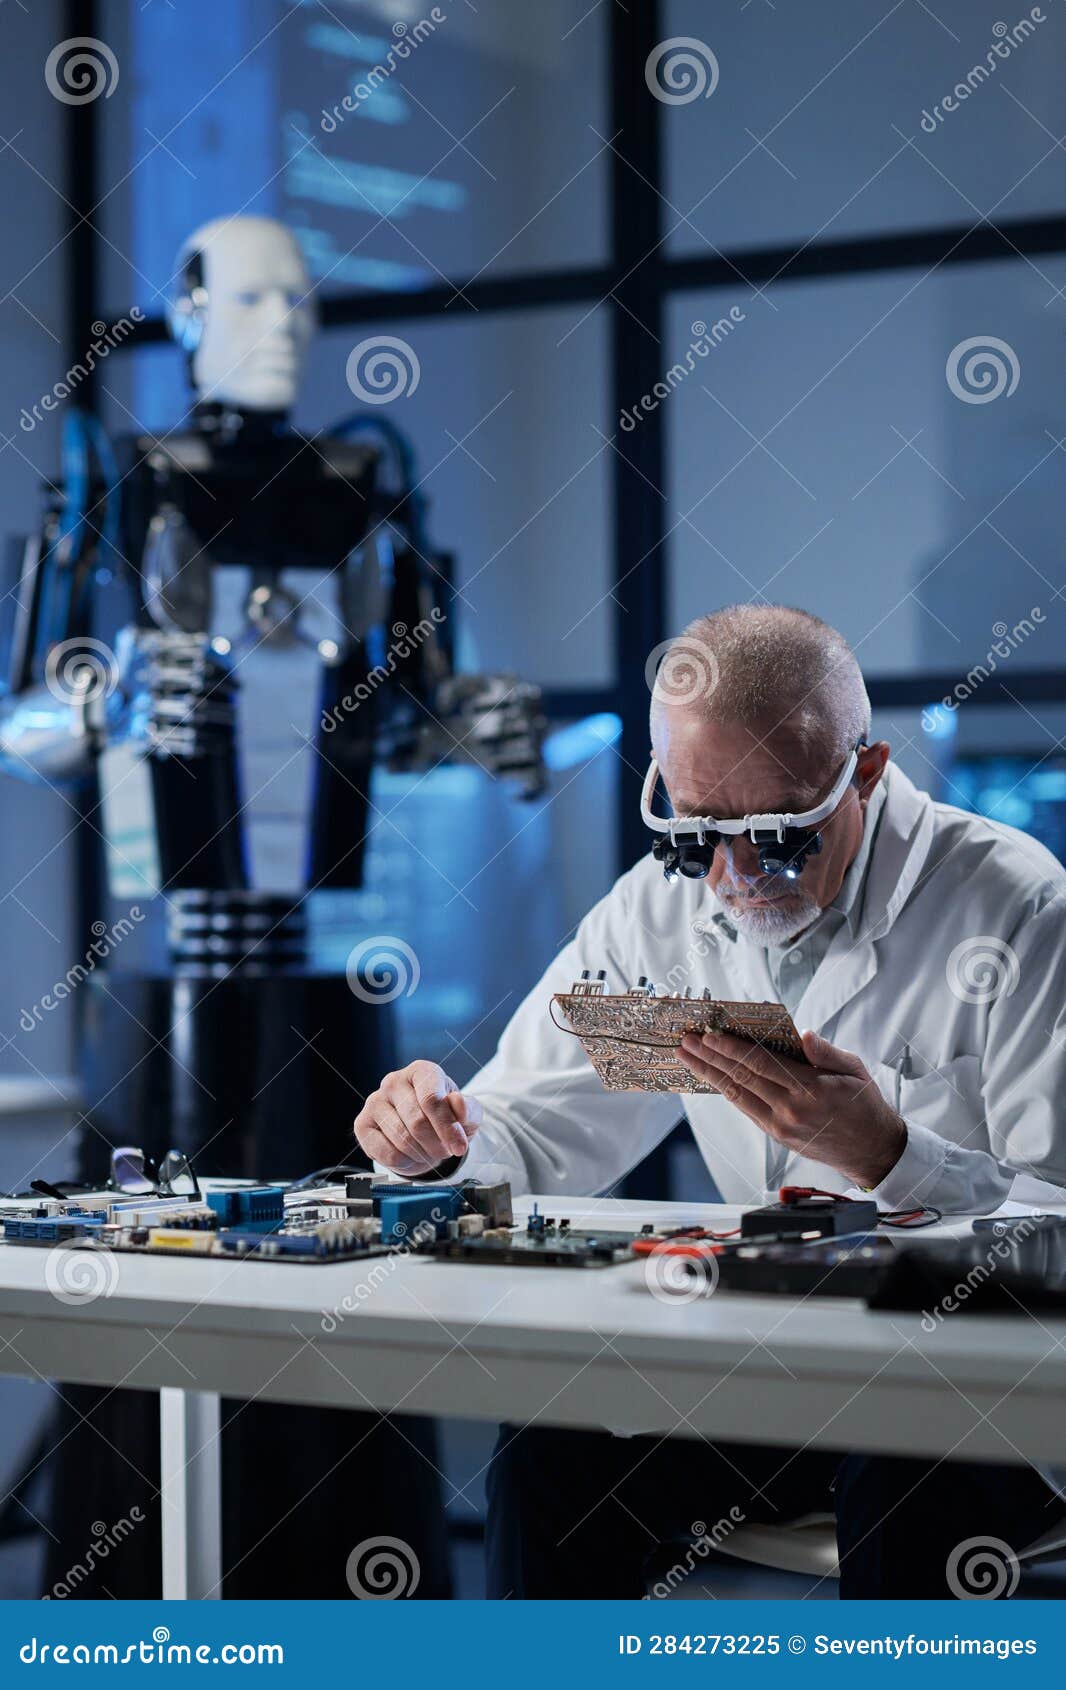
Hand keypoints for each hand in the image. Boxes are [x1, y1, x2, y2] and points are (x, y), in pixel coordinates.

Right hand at [354, 1060, 482, 1176]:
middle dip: (436, 1144)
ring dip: (423, 1154)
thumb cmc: (445, 1118)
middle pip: (417, 1121)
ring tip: (429, 1151)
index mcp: (421, 1071)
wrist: (425, 1132)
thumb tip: (457, 1102)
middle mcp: (393, 1081)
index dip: (448, 1128)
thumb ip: (467, 1109)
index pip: (432, 1099)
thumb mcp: (466, 1114)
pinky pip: (387, 1153)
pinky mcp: (362, 1124)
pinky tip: (411, 1155)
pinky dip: (405, 1162)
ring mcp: (374, 1101)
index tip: (460, 1147)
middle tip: (445, 1151)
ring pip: (402, 1140)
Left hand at [678, 1028, 906, 1189]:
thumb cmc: (864, 1106)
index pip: (762, 1064)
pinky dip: (726, 1091)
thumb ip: (826, 1052)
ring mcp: (781, 1126)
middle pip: (742, 1078)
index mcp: (811, 1090)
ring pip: (737, 1095)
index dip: (732, 1049)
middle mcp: (791, 1110)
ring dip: (709, 1074)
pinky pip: (746, 1109)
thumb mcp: (854, 1070)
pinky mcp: (777, 1136)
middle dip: (710, 1058)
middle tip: (686, 1042)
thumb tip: (804, 1034)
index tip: (710, 1035)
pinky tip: (712, 1077)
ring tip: (688, 1058)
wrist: (871, 1151)